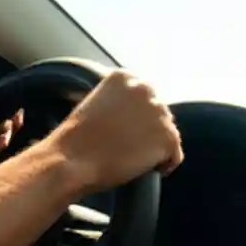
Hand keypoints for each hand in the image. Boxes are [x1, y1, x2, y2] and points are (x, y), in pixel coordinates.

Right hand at [46, 70, 183, 193]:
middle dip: (147, 130)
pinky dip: (162, 165)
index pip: (144, 97)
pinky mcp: (168, 137)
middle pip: (159, 114)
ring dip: (152, 148)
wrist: (71, 161)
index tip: (119, 131)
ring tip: (129, 158)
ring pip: (167, 134)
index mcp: (125, 77)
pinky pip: (174, 156)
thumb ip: (119, 102)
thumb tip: (136, 116)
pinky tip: (140, 168)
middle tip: (125, 147)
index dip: (134, 118)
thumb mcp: (94, 105)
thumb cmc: (75, 140)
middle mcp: (146, 89)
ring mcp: (159, 113)